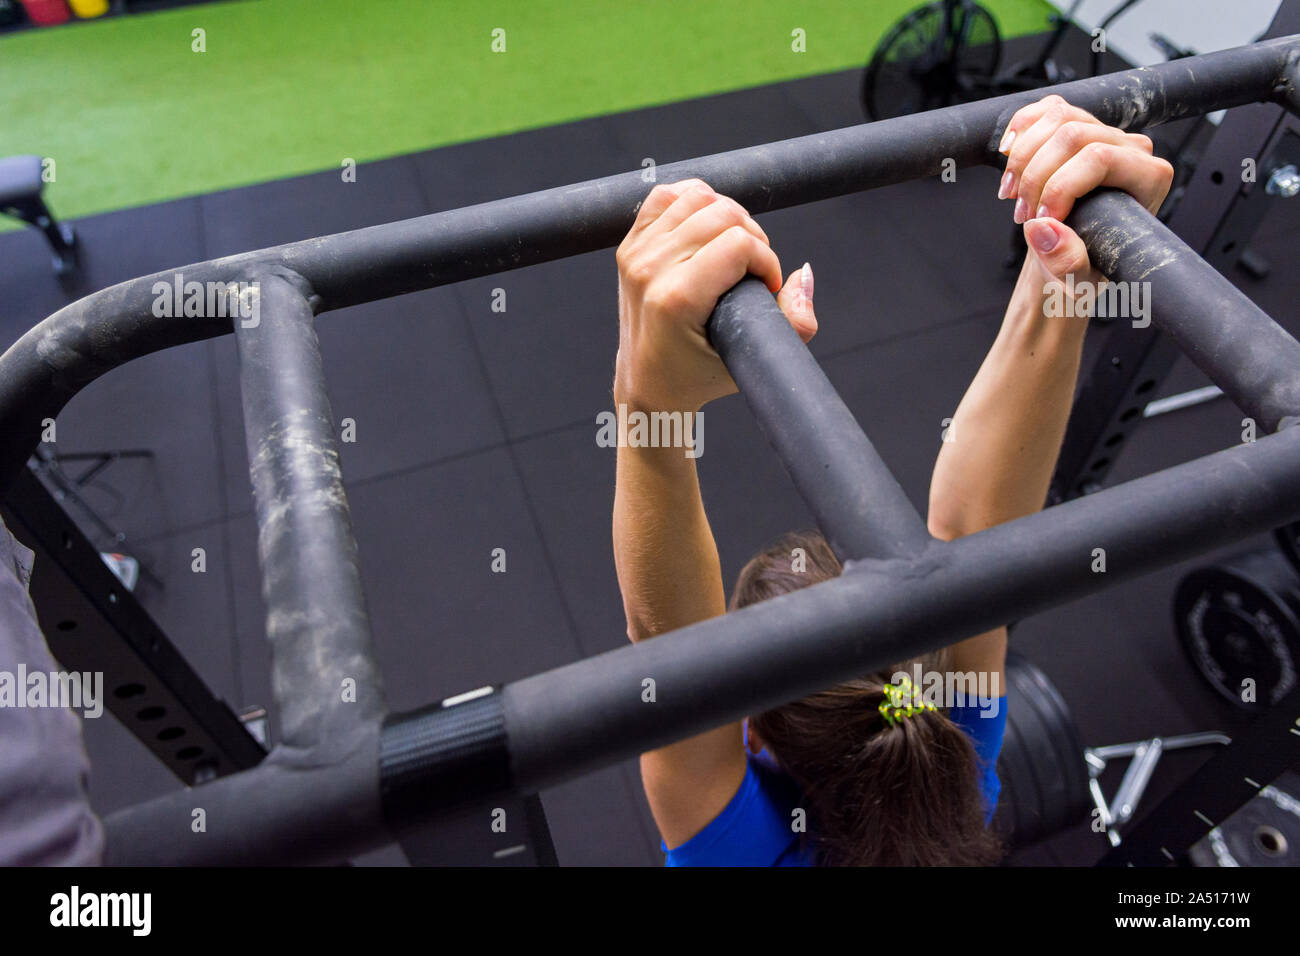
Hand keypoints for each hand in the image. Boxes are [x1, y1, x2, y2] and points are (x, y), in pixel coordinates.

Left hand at [614, 179, 816, 411]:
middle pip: (721, 213)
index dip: (766, 259)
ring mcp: (636, 255)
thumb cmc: (695, 376)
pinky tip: (710, 223)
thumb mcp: (753, 358)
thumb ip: (794, 323)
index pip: (738, 243)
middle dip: (753, 237)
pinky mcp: (630, 245)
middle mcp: (650, 270)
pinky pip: (667, 196)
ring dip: (728, 214)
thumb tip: (804, 274)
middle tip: (754, 269)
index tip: (767, 286)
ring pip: (697, 197)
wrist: (648, 384)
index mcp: (675, 299)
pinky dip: (695, 199)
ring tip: (736, 247)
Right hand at [996, 94, 1173, 295]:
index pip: (1099, 158)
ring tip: (1012, 195)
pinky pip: (1045, 110)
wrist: (1068, 257)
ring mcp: (1103, 132)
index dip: (1059, 186)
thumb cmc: (1083, 267)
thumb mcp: (1078, 281)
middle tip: (1022, 214)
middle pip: (1073, 135)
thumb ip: (1067, 263)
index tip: (1040, 220)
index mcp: (1149, 178)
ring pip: (1057, 117)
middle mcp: (1131, 149)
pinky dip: (1019, 131)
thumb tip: (1044, 227)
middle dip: (1035, 176)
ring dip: (1022, 158)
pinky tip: (1008, 159)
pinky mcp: (1076, 125)